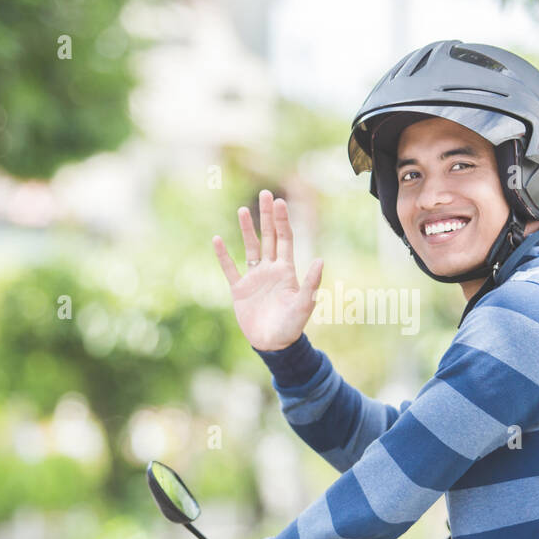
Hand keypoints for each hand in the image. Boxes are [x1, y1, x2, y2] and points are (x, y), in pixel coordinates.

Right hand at [213, 188, 323, 351]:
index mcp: (286, 271)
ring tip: (243, 210)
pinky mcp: (239, 290)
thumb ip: (311, 283)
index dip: (282, 221)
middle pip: (269, 237)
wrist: (273, 345)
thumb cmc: (292, 326)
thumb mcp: (304, 304)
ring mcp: (254, 278)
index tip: (280, 202)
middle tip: (266, 193)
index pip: (285, 239)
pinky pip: (230, 269)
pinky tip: (217, 239)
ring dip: (247, 230)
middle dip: (268, 216)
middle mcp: (270, 270)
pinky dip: (223, 256)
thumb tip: (321, 260)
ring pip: (250, 248)